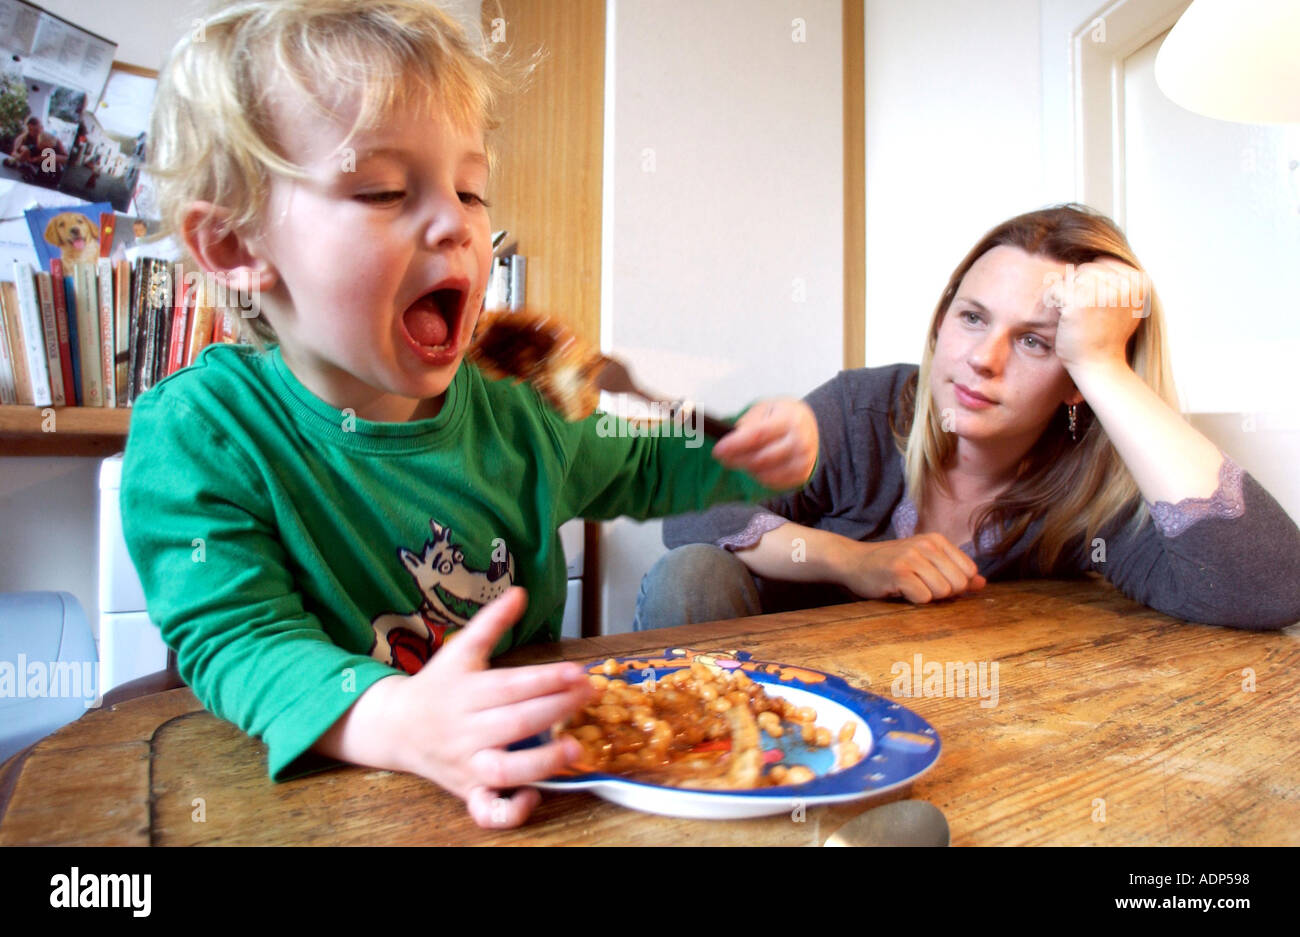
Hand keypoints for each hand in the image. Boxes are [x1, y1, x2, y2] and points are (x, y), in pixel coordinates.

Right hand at [384, 587, 594, 827]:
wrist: (394, 727)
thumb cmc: (437, 686)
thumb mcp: (460, 650)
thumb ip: (492, 622)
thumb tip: (520, 592)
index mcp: (466, 693)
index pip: (511, 686)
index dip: (546, 679)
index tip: (578, 672)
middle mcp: (466, 731)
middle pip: (515, 723)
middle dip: (557, 709)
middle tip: (590, 695)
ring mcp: (467, 765)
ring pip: (504, 770)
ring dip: (541, 762)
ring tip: (576, 748)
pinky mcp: (468, 792)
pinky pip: (487, 810)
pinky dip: (510, 811)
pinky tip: (536, 796)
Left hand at [711, 397, 817, 489]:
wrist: (808, 425)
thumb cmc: (783, 416)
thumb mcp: (766, 408)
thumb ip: (749, 422)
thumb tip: (730, 438)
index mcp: (790, 419)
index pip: (759, 434)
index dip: (736, 444)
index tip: (718, 449)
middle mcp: (801, 440)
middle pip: (761, 458)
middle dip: (737, 459)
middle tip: (722, 457)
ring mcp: (804, 460)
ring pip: (767, 474)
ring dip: (747, 469)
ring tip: (738, 460)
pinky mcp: (803, 474)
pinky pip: (774, 483)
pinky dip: (760, 477)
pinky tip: (753, 468)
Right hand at [840, 534, 985, 603]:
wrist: (853, 561)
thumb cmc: (891, 565)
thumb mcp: (925, 562)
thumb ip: (954, 571)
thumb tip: (982, 584)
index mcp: (937, 540)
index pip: (969, 572)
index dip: (956, 585)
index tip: (934, 582)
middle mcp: (926, 545)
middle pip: (958, 584)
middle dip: (942, 593)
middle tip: (920, 586)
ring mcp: (912, 557)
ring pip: (942, 592)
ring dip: (926, 597)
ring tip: (909, 587)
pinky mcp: (898, 572)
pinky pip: (923, 598)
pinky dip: (913, 601)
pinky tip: (899, 591)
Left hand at [1045, 259, 1145, 375]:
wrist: (1100, 365)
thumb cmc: (1106, 337)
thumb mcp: (1124, 304)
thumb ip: (1118, 281)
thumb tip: (1098, 254)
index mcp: (1139, 281)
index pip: (1102, 264)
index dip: (1091, 285)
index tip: (1095, 308)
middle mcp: (1125, 283)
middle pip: (1085, 269)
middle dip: (1078, 289)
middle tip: (1083, 315)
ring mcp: (1104, 291)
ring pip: (1070, 277)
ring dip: (1066, 296)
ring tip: (1075, 317)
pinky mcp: (1081, 301)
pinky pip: (1056, 289)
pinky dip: (1053, 303)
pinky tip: (1064, 319)